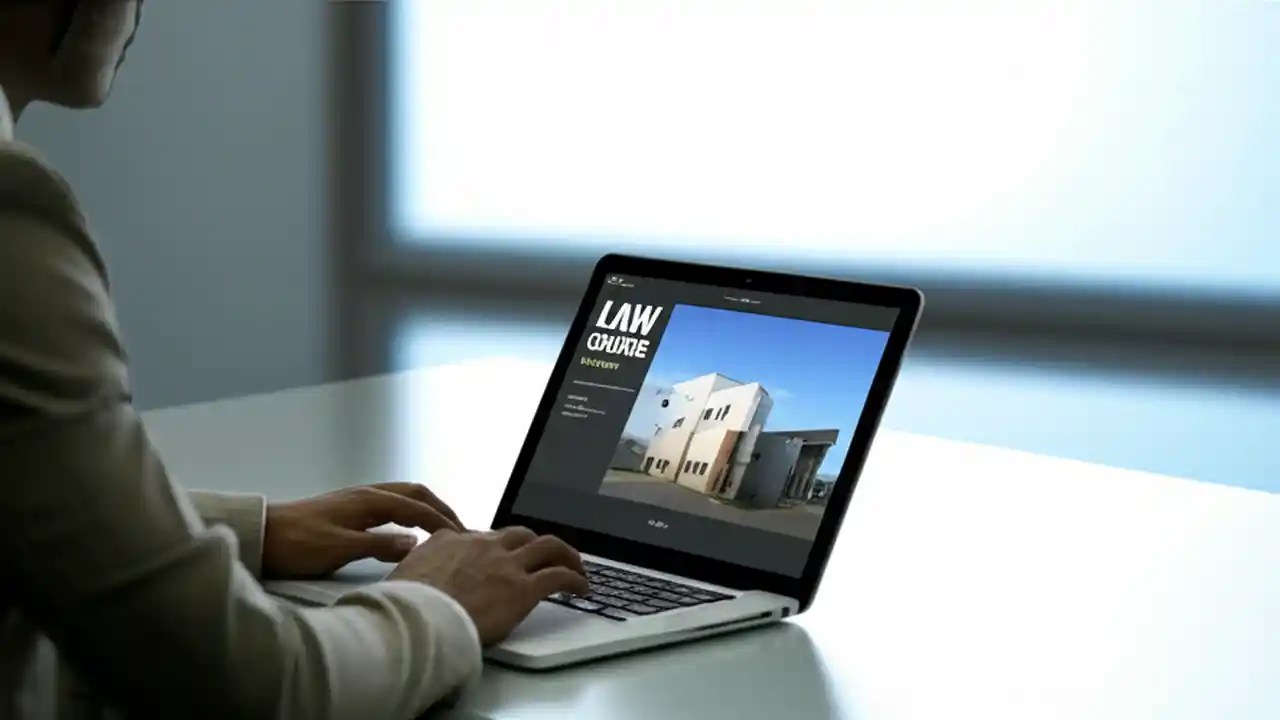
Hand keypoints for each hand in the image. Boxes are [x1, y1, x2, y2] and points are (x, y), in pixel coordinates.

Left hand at [262, 482, 464, 578]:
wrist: (262, 535)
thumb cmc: (299, 543)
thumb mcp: (341, 549)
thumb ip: (380, 545)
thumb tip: (417, 543)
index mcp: (370, 501)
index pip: (417, 508)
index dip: (442, 521)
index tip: (464, 537)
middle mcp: (368, 493)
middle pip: (415, 492)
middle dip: (441, 508)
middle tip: (462, 528)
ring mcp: (357, 498)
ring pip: (403, 495)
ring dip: (426, 507)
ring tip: (442, 526)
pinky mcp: (348, 507)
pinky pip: (392, 502)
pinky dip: (411, 510)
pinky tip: (409, 527)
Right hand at [388, 526, 589, 644]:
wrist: (417, 617)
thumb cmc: (403, 604)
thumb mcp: (403, 573)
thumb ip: (418, 566)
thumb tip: (416, 573)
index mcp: (452, 540)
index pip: (482, 537)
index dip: (496, 546)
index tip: (501, 556)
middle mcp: (484, 545)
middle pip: (520, 535)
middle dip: (535, 544)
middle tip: (544, 556)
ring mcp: (506, 564)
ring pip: (548, 546)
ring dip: (565, 554)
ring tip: (575, 565)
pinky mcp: (524, 588)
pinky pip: (559, 576)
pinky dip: (574, 579)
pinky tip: (581, 587)